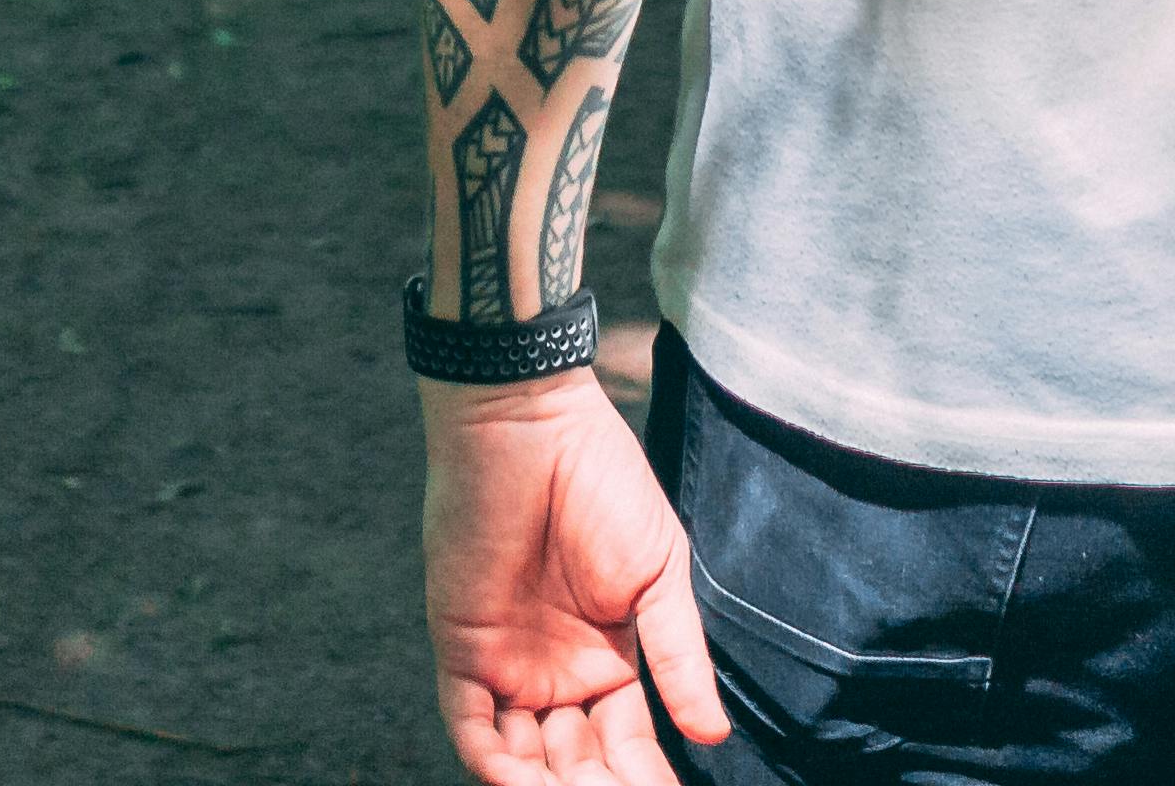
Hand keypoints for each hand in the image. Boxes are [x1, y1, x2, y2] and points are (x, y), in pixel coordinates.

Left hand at [424, 371, 733, 785]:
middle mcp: (556, 676)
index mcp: (608, 661)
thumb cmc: (602, 482)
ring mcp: (506, 666)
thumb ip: (679, 655)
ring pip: (523, 761)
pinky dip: (493, 764)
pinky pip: (470, 728)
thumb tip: (713, 734)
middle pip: (576, 765)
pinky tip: (523, 783)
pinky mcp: (461, 650)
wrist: (531, 424)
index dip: (645, 778)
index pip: (627, 744)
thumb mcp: (658, 572)